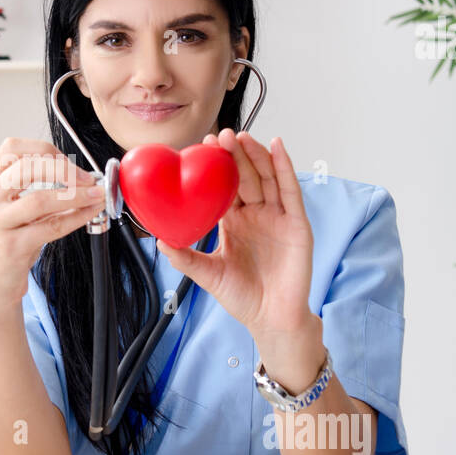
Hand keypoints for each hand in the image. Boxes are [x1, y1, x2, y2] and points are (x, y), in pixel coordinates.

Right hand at [0, 138, 105, 318]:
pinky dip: (76, 217)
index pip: (12, 149)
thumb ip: (37, 191)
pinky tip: (89, 213)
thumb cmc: (7, 248)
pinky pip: (51, 226)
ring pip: (40, 198)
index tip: (70, 161)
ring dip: (76, 194)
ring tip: (95, 195)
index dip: (46, 150)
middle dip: (64, 168)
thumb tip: (81, 177)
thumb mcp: (14, 213)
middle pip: (26, 166)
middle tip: (87, 178)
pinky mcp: (10, 247)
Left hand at [157, 130, 317, 352]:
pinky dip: (284, 166)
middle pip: (245, 176)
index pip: (223, 187)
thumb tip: (159, 240)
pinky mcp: (296, 223)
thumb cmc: (242, 297)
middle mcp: (256, 215)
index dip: (213, 167)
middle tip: (219, 134)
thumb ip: (185, 258)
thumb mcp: (208, 274)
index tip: (200, 146)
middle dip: (233, 154)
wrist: (271, 319)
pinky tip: (276, 147)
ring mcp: (277, 217)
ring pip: (267, 177)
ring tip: (242, 136)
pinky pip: (290, 190)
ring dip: (255, 154)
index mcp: (234, 222)